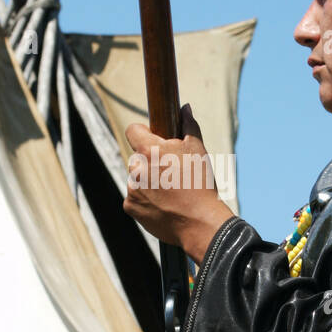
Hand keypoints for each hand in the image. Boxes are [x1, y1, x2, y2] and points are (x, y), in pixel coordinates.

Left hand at [124, 103, 233, 262]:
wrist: (200, 222)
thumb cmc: (200, 184)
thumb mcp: (198, 150)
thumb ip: (188, 125)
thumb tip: (184, 108)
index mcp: (149, 150)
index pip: (133, 130)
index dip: (143, 132)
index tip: (153, 139)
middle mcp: (136, 168)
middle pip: (137, 158)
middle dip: (150, 162)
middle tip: (171, 172)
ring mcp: (131, 189)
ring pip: (137, 178)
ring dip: (148, 181)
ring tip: (170, 192)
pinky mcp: (130, 207)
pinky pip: (135, 198)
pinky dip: (146, 200)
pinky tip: (164, 205)